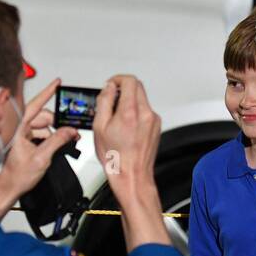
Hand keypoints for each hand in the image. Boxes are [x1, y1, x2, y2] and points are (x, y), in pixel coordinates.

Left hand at [0, 78, 78, 201]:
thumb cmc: (17, 176)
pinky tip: (50, 148)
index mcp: (17, 128)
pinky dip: (47, 139)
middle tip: (68, 134)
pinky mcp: (21, 140)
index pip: (35, 105)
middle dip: (55, 124)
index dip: (47, 93)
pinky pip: (38, 133)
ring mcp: (19, 134)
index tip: (57, 83)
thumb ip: (57, 142)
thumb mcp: (42, 158)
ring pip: (41, 126)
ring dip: (52, 134)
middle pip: (42, 117)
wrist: (8, 187)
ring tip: (58, 145)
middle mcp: (17, 128)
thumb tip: (69, 131)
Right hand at [92, 74, 160, 194]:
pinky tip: (126, 126)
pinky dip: (135, 112)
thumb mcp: (99, 127)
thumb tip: (108, 88)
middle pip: (137, 87)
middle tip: (111, 99)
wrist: (132, 176)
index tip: (111, 85)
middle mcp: (145, 114)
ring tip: (117, 118)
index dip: (117, 79)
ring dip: (129, 101)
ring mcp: (153, 120)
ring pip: (141, 99)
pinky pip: (145, 111)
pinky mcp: (156, 127)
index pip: (129, 81)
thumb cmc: (116, 158)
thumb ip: (104, 102)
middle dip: (123, 89)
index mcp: (130, 113)